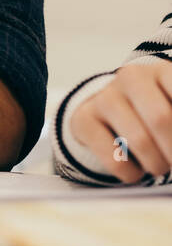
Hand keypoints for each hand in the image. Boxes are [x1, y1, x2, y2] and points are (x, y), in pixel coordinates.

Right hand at [68, 63, 171, 183]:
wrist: (107, 110)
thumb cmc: (151, 111)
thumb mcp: (170, 105)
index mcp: (160, 71)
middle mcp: (130, 78)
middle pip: (162, 119)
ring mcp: (104, 98)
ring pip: (139, 142)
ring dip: (157, 165)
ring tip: (159, 166)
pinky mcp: (83, 120)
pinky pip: (114, 158)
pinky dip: (131, 173)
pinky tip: (135, 170)